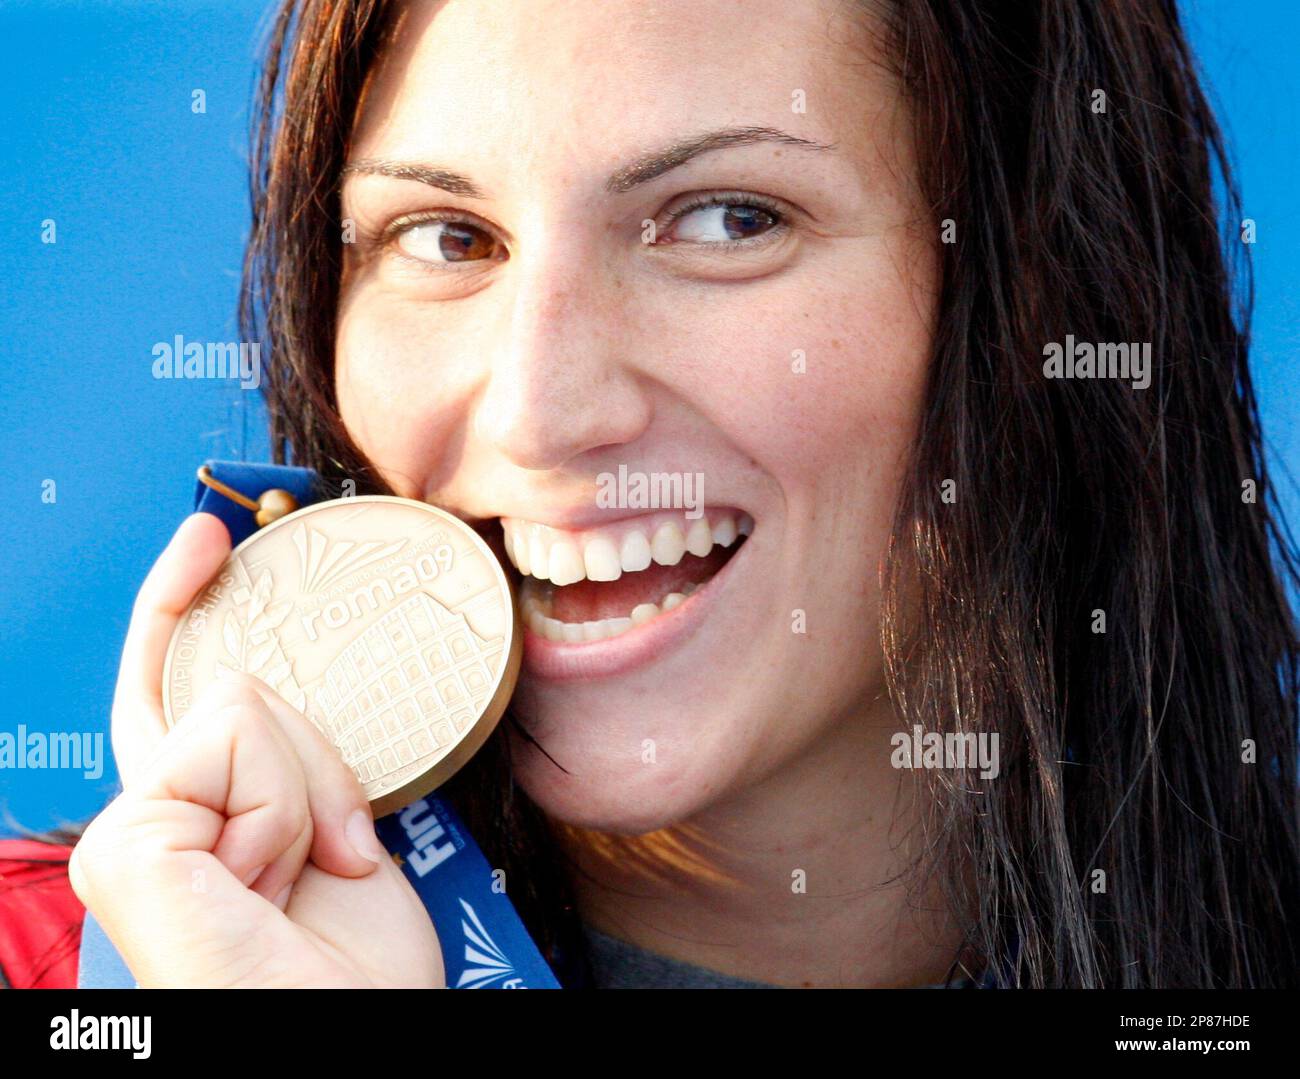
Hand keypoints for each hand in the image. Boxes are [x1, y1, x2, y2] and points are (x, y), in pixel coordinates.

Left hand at [70, 513, 443, 987]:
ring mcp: (270, 805)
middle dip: (275, 744)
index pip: (151, 681)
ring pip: (304, 716)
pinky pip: (347, 747)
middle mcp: (200, 800)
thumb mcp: (162, 894)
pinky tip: (352, 859)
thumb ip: (173, 788)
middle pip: (237, 690)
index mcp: (143, 816)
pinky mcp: (332, 814)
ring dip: (323, 789)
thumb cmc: (251, 997)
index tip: (207, 538)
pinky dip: (355, 791)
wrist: (360, 1031)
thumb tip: (233, 714)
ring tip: (315, 873)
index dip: (173, 603)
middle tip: (277, 849)